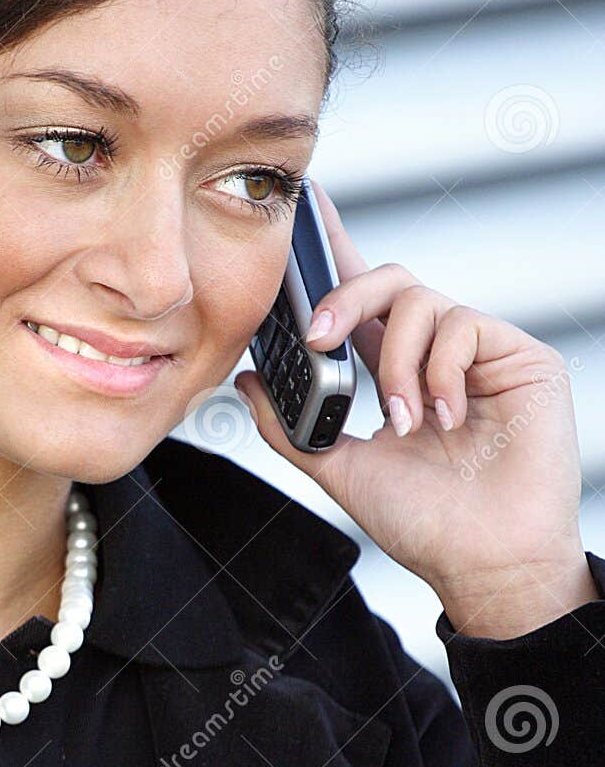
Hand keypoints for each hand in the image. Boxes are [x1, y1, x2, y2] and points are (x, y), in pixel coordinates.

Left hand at [233, 180, 594, 635]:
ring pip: (418, 301)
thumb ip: (293, 428)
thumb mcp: (341, 470)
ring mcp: (479, 353)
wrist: (483, 562)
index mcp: (392, 370)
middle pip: (386, 280)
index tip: (302, 204)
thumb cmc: (425, 525)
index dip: (333, 248)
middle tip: (319, 337)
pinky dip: (439, 371)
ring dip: (395, 363)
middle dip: (343, 298)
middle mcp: (435, 353)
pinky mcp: (520, 357)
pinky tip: (446, 417)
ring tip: (404, 422)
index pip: (359, 298)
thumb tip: (246, 382)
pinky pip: (462, 323)